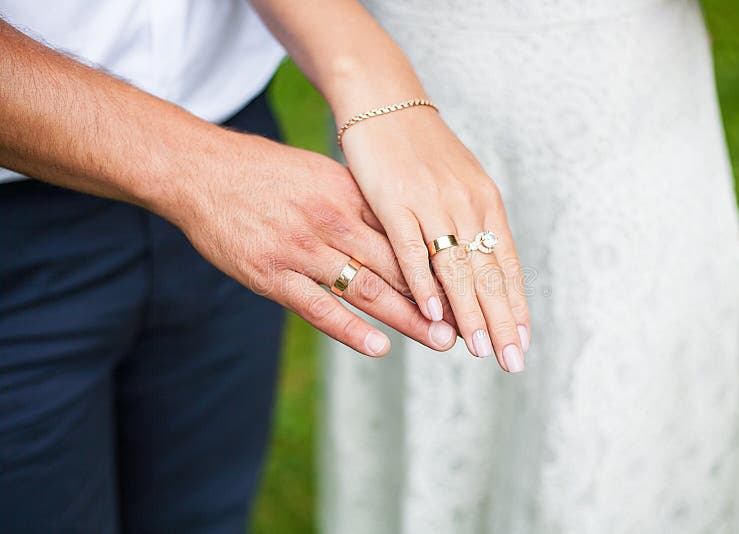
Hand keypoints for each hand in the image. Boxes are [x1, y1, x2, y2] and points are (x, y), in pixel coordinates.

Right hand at [163, 132, 456, 356]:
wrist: (200, 171)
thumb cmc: (264, 171)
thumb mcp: (320, 172)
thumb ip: (359, 199)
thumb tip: (400, 223)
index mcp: (347, 192)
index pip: (404, 233)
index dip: (438, 262)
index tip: (467, 284)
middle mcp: (330, 220)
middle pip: (395, 264)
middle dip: (435, 297)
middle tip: (468, 323)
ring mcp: (300, 249)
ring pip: (366, 289)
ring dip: (406, 318)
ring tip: (439, 340)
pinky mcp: (271, 275)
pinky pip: (318, 308)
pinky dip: (352, 330)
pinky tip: (380, 347)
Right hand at [341, 107, 529, 371]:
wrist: (386, 104)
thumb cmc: (422, 150)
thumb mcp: (459, 183)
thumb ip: (472, 222)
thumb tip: (485, 265)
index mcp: (484, 201)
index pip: (506, 264)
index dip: (514, 305)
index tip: (522, 341)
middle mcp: (465, 203)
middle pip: (488, 272)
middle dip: (500, 321)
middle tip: (511, 360)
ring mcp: (431, 202)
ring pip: (456, 267)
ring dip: (469, 312)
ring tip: (479, 349)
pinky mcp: (394, 200)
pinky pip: (412, 249)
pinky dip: (423, 284)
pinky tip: (432, 313)